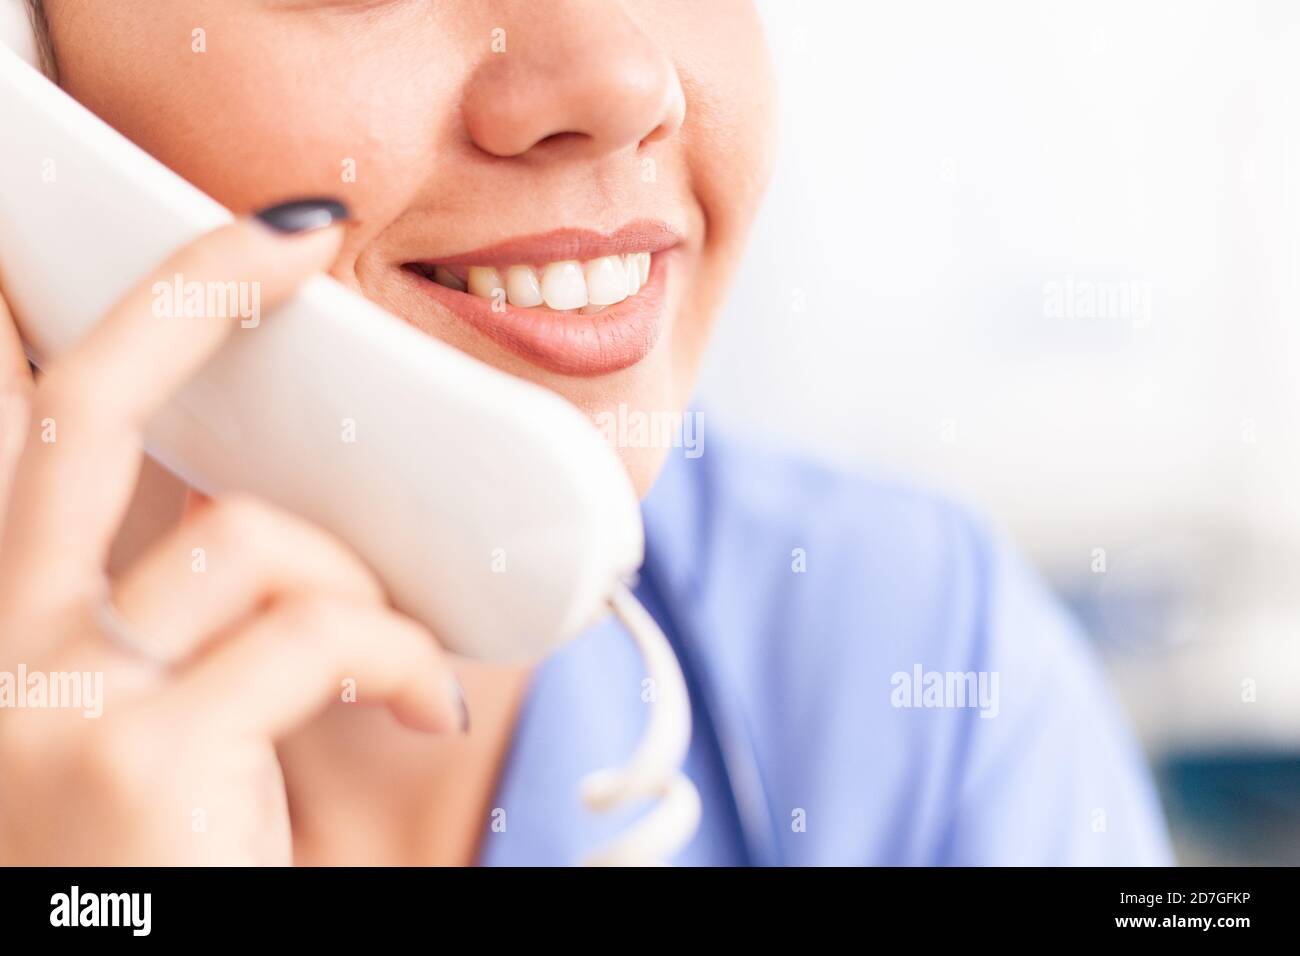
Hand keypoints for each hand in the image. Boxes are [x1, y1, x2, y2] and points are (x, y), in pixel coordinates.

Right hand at [0, 212, 463, 864]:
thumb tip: (276, 528)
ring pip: (248, 539)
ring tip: (397, 660)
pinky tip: (419, 707)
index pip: (20, 430)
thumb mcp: (153, 730)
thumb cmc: (169, 870)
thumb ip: (180, 627)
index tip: (184, 239)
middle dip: (193, 289)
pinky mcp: (141, 754)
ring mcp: (49, 703)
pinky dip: (398, 655)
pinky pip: (321, 632)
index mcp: (5, 636)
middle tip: (296, 235)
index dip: (81, 314)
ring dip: (357, 582)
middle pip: (84, 409)